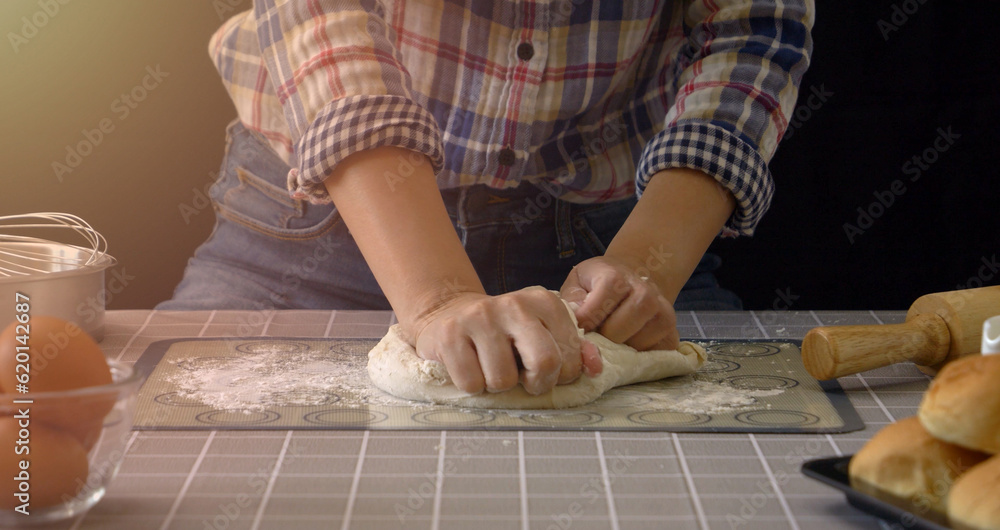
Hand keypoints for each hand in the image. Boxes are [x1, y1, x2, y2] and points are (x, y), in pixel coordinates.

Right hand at [409, 287, 601, 394]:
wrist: (447, 314)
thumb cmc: (503, 333)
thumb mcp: (541, 332)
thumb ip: (574, 348)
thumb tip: (596, 368)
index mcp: (544, 301)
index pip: (569, 356)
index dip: (560, 376)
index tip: (543, 372)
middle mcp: (514, 304)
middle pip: (544, 363)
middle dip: (536, 385)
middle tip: (523, 381)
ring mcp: (480, 317)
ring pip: (503, 380)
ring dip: (497, 385)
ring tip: (490, 367)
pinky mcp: (449, 334)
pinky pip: (471, 384)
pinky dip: (471, 385)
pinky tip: (469, 366)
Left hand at [560, 256, 678, 350]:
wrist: (631, 278)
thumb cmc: (597, 285)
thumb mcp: (577, 282)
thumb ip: (571, 300)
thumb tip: (575, 323)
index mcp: (616, 276)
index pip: (600, 304)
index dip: (586, 320)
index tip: (580, 326)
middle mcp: (645, 291)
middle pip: (621, 327)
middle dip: (604, 337)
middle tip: (597, 337)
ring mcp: (663, 312)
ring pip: (639, 344)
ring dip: (621, 350)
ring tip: (612, 341)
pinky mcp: (672, 334)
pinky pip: (654, 355)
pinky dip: (637, 357)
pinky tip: (628, 347)